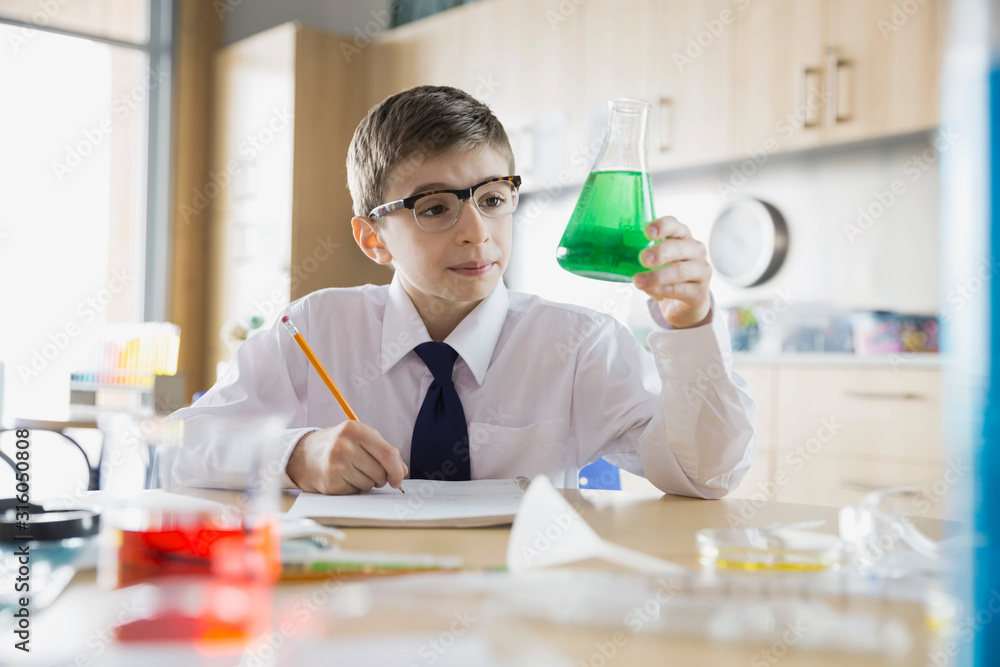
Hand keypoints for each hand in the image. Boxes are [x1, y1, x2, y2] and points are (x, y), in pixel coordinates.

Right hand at [286, 421, 406, 494]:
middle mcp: (345, 445)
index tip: (398, 479)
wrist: (301, 455)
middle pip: (380, 472)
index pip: (387, 454)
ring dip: (367, 483)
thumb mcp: (358, 438)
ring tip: (352, 472)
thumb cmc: (336, 446)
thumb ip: (383, 451)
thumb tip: (402, 471)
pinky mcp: (330, 482)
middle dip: (381, 478)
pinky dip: (354, 488)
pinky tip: (342, 479)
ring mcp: (336, 464)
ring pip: (369, 484)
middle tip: (370, 473)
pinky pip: (355, 492)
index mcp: (355, 430)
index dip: (397, 470)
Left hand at [631, 216, 712, 328]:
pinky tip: (652, 292)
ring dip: (657, 276)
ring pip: (680, 270)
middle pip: (679, 247)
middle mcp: (696, 250)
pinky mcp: (700, 292)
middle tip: (642, 259)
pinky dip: (663, 290)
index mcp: (683, 237)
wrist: (684, 303)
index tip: (646, 231)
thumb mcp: (656, 262)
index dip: (662, 226)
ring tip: (638, 281)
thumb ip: (644, 256)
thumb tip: (622, 257)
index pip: (675, 225)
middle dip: (659, 252)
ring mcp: (701, 271)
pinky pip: (681, 289)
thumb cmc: (667, 276)